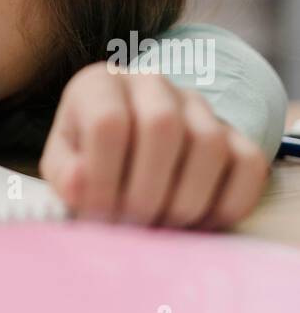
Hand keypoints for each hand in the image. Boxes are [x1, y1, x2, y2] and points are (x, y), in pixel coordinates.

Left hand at [39, 63, 269, 228]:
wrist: (126, 146)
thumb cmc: (88, 155)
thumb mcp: (63, 162)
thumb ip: (65, 174)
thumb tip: (81, 187)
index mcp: (101, 85)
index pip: (109, 121)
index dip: (103, 177)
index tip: (98, 216)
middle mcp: (152, 85)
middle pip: (162, 126)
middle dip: (146, 191)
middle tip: (133, 227)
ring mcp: (198, 106)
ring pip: (209, 144)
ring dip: (185, 200)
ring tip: (161, 227)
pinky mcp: (233, 134)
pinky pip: (249, 164)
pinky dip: (229, 203)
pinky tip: (199, 225)